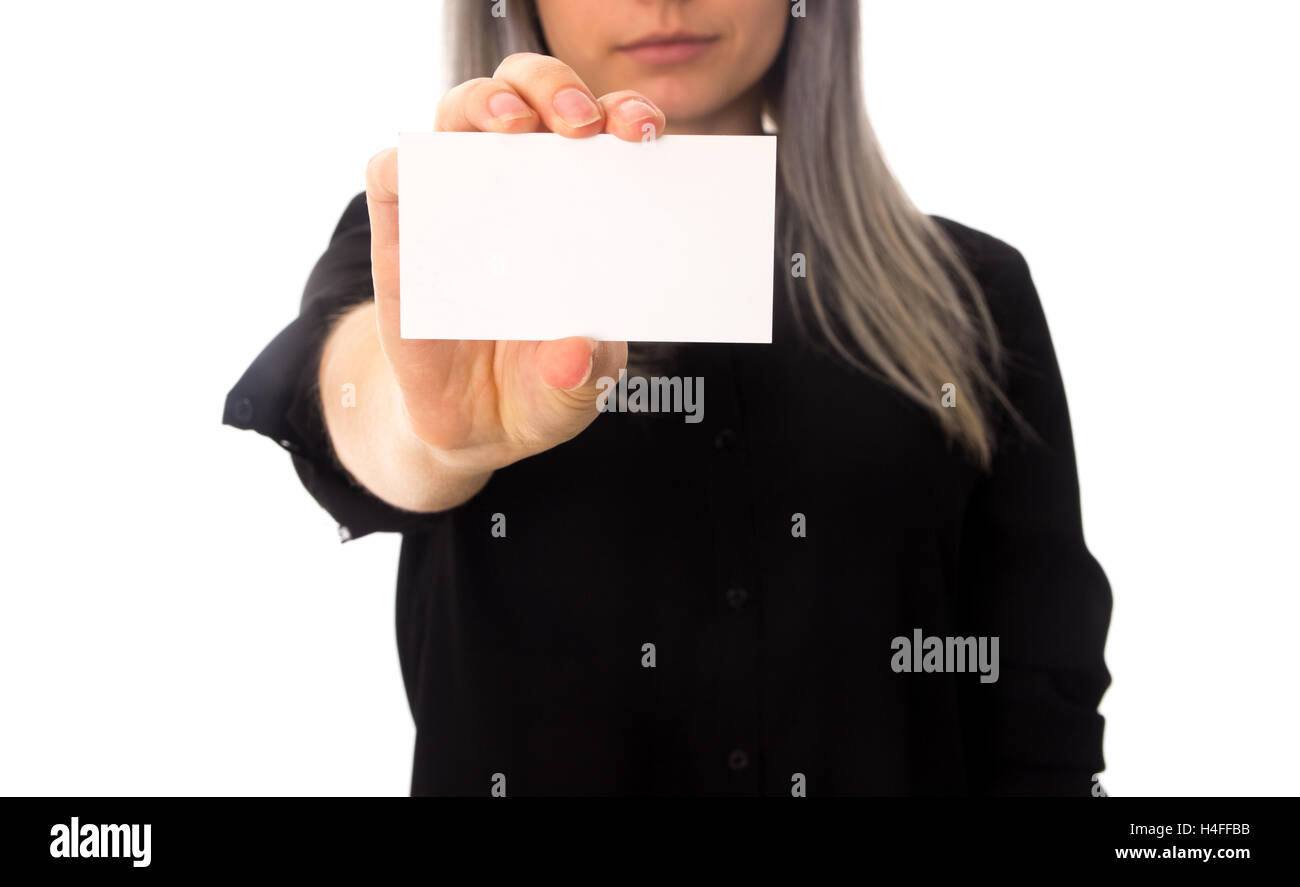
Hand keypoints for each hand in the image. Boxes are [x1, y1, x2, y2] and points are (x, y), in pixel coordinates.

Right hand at [365, 53, 665, 474]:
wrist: (474, 426)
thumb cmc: (543, 384)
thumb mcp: (577, 388)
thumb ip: (585, 371)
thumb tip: (574, 353)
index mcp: (581, 203)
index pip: (603, 130)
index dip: (624, 112)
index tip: (645, 130)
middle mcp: (520, 185)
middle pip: (529, 93)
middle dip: (554, 86)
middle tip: (578, 122)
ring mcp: (457, 201)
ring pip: (460, 111)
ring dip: (486, 102)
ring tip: (512, 126)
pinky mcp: (400, 232)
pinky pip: (390, 174)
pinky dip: (403, 163)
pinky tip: (424, 177)